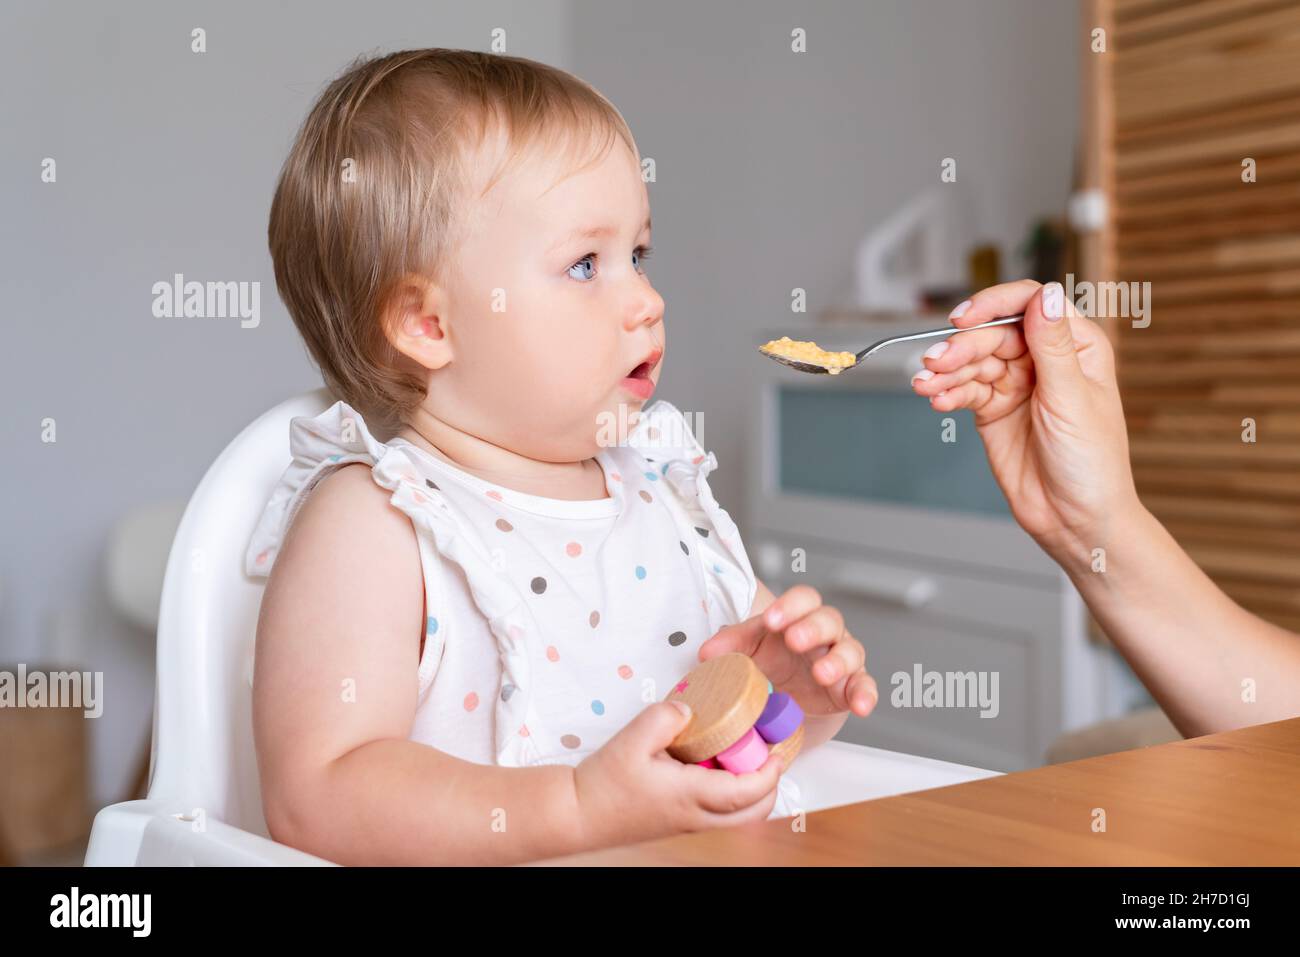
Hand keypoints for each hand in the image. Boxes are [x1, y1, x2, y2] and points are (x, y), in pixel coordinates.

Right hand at [573, 699, 782, 848]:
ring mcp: (690, 821)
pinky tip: (715, 760)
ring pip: (739, 814)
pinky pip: (720, 809)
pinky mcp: (681, 819)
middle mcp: (697, 816)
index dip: (771, 771)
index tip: (778, 748)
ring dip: (752, 787)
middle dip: (771, 783)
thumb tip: (690, 708)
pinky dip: (731, 789)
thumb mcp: (631, 739)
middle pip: (755, 811)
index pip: (748, 791)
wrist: (578, 814)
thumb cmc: (602, 785)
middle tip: (770, 750)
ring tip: (745, 752)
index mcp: (691, 797)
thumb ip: (664, 717)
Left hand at [698, 584, 877, 718]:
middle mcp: (825, 634)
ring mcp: (841, 660)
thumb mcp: (748, 649)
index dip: (790, 606)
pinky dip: (865, 695)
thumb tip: (707, 654)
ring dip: (838, 661)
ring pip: (851, 651)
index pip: (803, 599)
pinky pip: (864, 687)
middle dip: (812, 628)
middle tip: (795, 640)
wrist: (787, 699)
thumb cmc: (770, 662)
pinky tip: (861, 706)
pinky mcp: (850, 689)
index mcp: (798, 617)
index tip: (772, 619)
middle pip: (829, 620)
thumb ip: (729, 645)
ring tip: (822, 674)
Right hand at [908, 279, 1141, 557]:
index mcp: (1076, 346)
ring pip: (973, 361)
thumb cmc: (1092, 462)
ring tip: (925, 384)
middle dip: (963, 346)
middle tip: (937, 362)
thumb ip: (1053, 347)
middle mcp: (1044, 359)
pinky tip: (936, 400)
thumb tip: (1047, 294)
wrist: (1074, 518)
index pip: (1032, 304)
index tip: (966, 319)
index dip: (995, 304)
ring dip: (946, 370)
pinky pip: (964, 390)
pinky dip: (948, 393)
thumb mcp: (1072, 399)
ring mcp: (1017, 383)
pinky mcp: (993, 408)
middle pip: (994, 333)